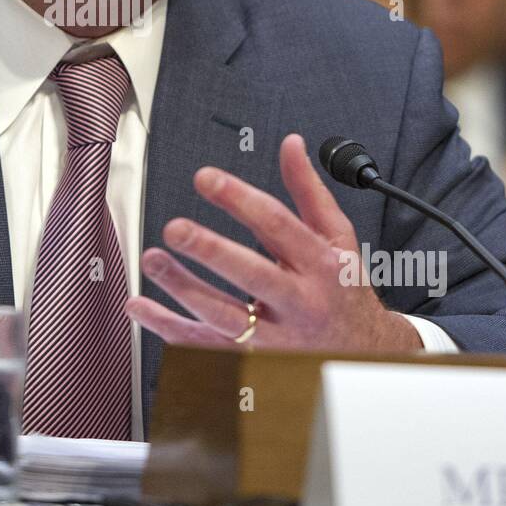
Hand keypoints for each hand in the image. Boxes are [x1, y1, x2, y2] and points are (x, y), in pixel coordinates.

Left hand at [126, 133, 420, 352]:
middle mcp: (299, 302)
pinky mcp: (253, 360)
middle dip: (211, 250)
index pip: (278, 225)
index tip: (205, 178)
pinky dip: (168, 328)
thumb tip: (291, 144)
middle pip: (253, 275)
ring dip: (184, 289)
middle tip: (175, 229)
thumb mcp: (338, 237)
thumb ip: (309, 190)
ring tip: (153, 260)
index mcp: (321, 265)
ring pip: (225, 317)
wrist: (366, 355)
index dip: (239, 199)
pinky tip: (140, 306)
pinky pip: (205, 347)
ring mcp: (277, 338)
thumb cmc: (345, 290)